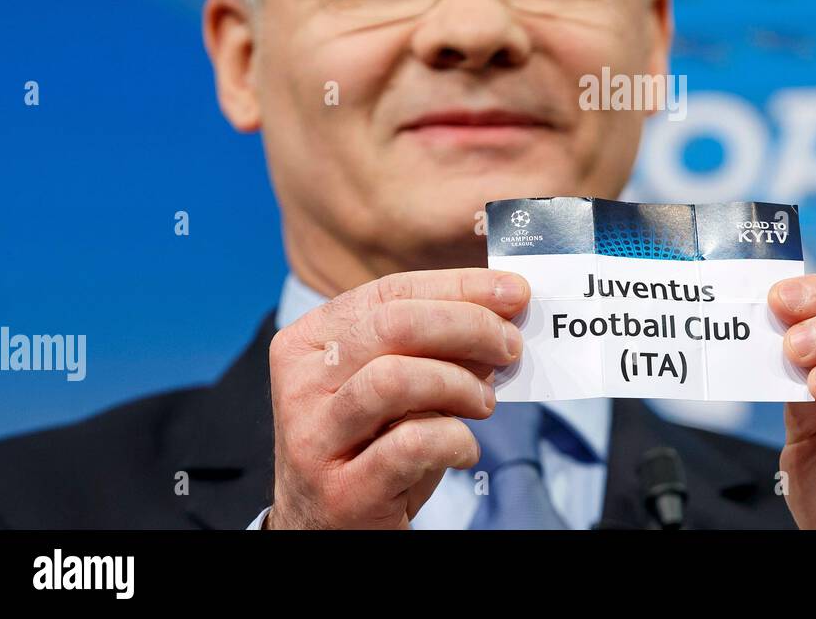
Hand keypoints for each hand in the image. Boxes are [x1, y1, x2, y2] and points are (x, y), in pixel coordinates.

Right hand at [264, 268, 526, 528]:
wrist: (325, 527)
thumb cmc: (371, 442)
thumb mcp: (397, 383)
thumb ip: (437, 344)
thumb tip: (504, 309)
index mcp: (310, 341)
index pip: (390, 293)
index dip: (459, 287)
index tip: (514, 292)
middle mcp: (301, 384)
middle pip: (393, 326)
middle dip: (468, 326)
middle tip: (510, 346)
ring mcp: (314, 438)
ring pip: (395, 379)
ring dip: (459, 384)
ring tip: (484, 403)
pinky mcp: (342, 491)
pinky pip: (410, 444)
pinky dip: (454, 439)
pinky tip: (465, 448)